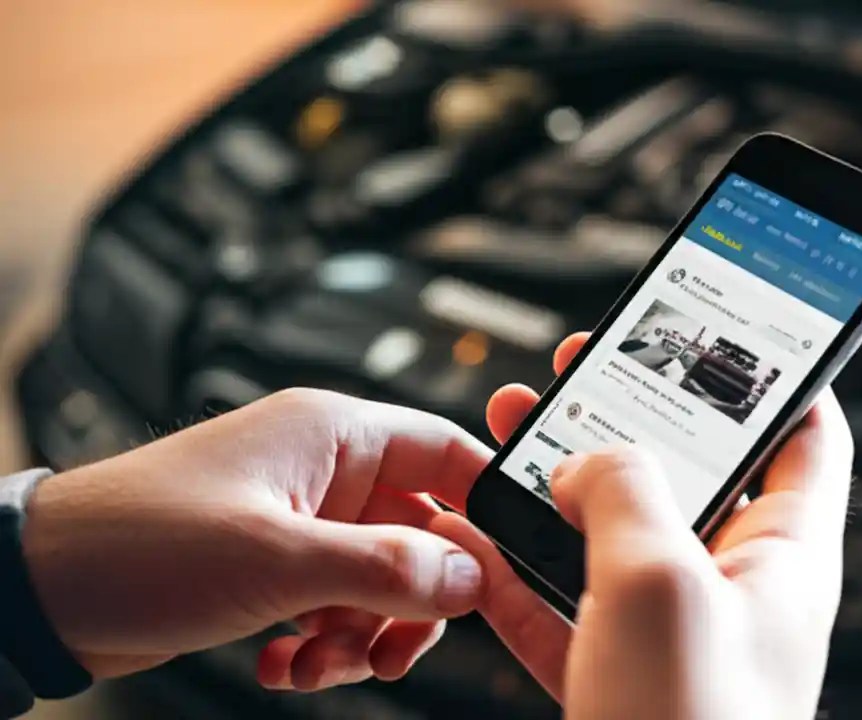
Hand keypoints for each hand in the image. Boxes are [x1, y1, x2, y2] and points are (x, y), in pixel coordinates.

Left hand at [22, 389, 492, 690]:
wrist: (41, 589)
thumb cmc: (138, 539)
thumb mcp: (279, 560)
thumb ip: (387, 567)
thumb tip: (470, 576)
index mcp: (332, 434)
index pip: (445, 451)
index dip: (482, 505)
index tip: (500, 565)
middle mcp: (322, 473)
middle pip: (419, 534)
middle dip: (411, 601)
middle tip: (392, 648)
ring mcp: (298, 521)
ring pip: (378, 581)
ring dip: (360, 634)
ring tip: (315, 663)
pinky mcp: (272, 566)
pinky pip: (333, 607)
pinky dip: (321, 644)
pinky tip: (281, 663)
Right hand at [441, 333, 853, 718]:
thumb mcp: (662, 584)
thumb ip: (625, 493)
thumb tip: (589, 458)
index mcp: (783, 556)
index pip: (806, 434)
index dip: (777, 371)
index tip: (732, 322)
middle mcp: (735, 586)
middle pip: (694, 469)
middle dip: (637, 411)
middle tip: (590, 363)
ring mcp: (674, 630)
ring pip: (620, 527)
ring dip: (566, 478)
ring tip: (521, 424)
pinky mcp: (617, 673)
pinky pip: (569, 598)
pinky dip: (528, 562)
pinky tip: (487, 528)